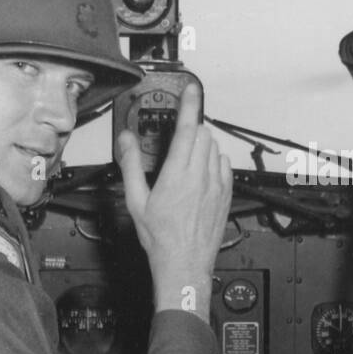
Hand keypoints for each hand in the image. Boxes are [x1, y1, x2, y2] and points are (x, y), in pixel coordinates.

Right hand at [117, 82, 232, 317]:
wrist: (184, 264)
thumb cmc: (160, 238)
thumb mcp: (136, 201)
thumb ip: (131, 165)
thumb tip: (125, 140)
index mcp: (177, 174)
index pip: (187, 129)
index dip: (190, 104)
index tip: (191, 89)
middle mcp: (201, 176)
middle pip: (202, 134)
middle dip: (190, 130)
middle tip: (176, 140)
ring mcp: (217, 185)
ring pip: (215, 148)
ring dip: (202, 146)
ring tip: (186, 163)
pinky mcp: (227, 195)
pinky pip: (224, 165)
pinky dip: (214, 162)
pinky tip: (201, 176)